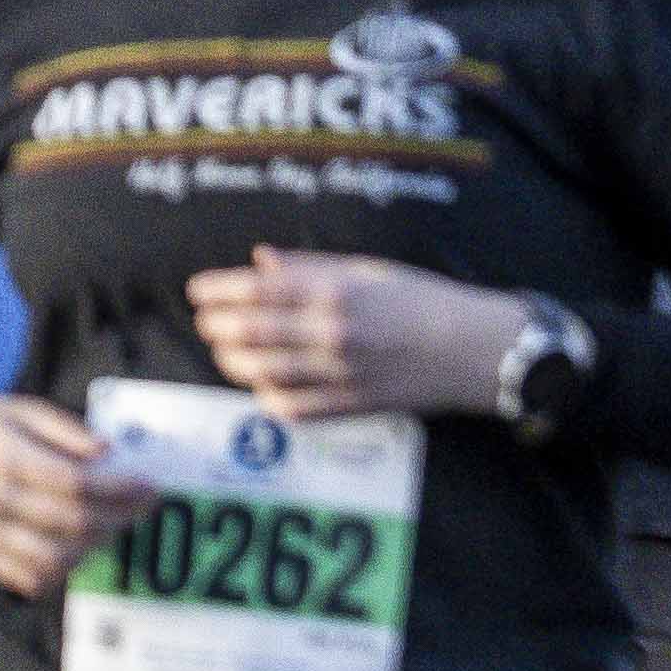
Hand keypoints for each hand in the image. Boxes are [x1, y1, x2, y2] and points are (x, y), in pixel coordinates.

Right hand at [0, 390, 158, 597]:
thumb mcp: (19, 408)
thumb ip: (65, 429)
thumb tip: (108, 452)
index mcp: (5, 458)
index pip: (76, 484)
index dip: (120, 490)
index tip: (149, 487)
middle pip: (73, 522)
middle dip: (119, 517)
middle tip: (141, 508)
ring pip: (56, 557)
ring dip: (94, 547)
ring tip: (111, 527)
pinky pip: (29, 578)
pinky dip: (61, 572)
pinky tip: (76, 549)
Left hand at [183, 247, 528, 421]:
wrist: (473, 348)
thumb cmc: (419, 298)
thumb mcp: (364, 268)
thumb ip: (306, 267)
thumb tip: (258, 261)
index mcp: (333, 291)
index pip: (253, 291)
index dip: (215, 291)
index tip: (197, 291)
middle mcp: (331, 332)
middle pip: (248, 332)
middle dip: (215, 326)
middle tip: (206, 321)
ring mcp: (340, 373)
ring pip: (261, 372)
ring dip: (232, 361)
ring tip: (225, 352)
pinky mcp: (352, 405)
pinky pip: (293, 409)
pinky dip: (267, 398)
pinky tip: (261, 387)